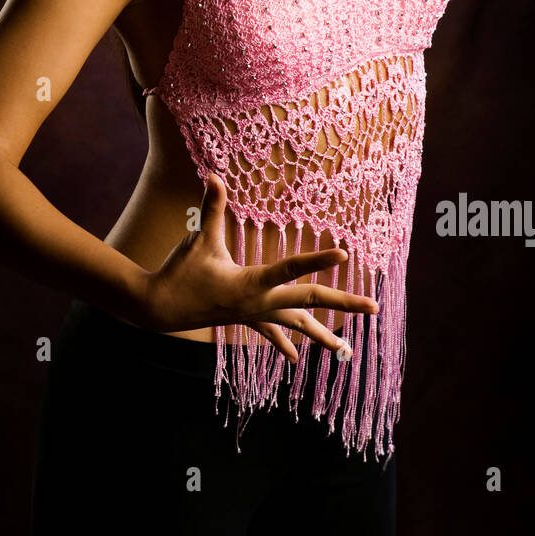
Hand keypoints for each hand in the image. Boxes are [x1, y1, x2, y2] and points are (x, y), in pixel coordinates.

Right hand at [137, 171, 378, 362]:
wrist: (160, 308)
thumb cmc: (181, 270)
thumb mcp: (198, 238)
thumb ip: (211, 207)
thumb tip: (214, 176)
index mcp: (251, 283)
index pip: (291, 269)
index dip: (317, 261)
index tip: (344, 255)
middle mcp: (259, 303)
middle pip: (309, 303)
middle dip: (343, 304)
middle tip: (374, 307)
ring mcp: (255, 315)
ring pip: (296, 326)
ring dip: (322, 336)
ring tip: (346, 349)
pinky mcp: (246, 320)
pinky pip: (271, 334)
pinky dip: (284, 344)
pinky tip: (296, 360)